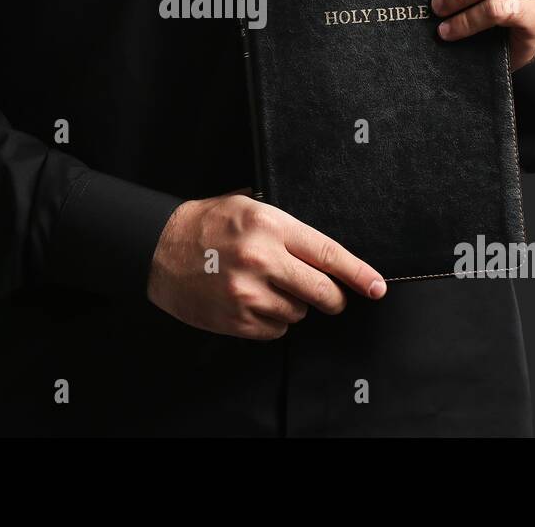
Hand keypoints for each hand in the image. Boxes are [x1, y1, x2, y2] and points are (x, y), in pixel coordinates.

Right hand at [146, 189, 386, 340]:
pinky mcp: (235, 319)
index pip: (327, 253)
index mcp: (269, 225)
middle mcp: (261, 258)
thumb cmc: (206, 224)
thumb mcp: (246, 206)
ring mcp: (248, 292)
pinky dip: (271, 320)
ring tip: (266, 287)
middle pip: (321, 290)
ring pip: (299, 312)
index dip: (358, 273)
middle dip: (333, 298)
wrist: (158, 249)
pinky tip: (252, 302)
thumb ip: (285, 225)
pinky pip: (275, 329)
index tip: (377, 287)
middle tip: (332, 298)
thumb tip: (324, 251)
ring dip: (293, 305)